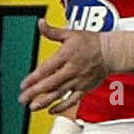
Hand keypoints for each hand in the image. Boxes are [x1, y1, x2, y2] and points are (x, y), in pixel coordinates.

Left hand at [19, 19, 133, 112]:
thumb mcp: (70, 33)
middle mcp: (72, 69)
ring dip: (45, 101)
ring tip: (32, 107)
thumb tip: (40, 23)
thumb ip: (52, 31)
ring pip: (59, 93)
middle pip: (50, 83)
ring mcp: (78, 81)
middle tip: (22, 99)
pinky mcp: (85, 89)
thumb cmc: (91, 42)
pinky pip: (73, 100)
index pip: (46, 69)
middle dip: (35, 93)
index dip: (33, 78)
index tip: (23, 85)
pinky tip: (51, 110)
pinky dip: (62, 107)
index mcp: (66, 55)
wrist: (111, 52)